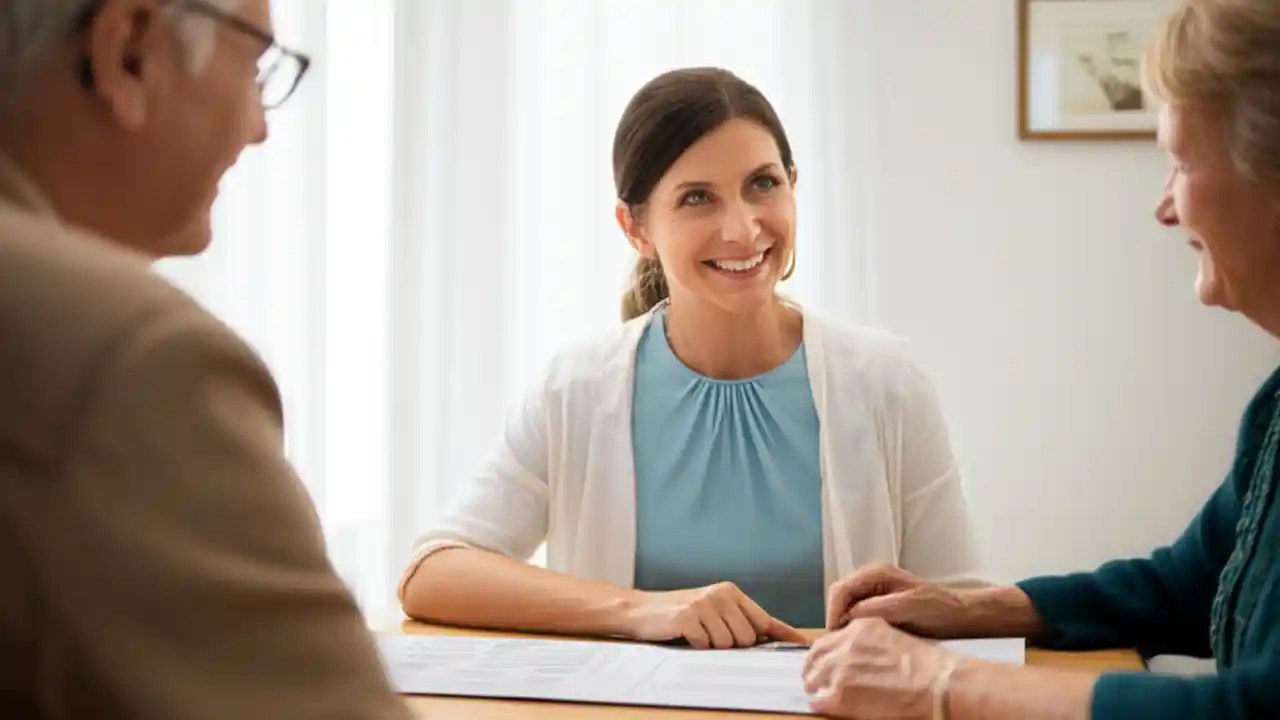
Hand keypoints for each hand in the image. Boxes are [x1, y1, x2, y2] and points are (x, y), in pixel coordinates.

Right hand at [623, 582, 807, 648]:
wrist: (641, 610)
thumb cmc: (680, 614)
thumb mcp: (712, 611)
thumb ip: (739, 620)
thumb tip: (769, 637)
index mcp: (731, 592)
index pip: (764, 618)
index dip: (784, 634)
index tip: (803, 644)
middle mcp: (721, 594)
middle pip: (746, 638)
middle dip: (732, 645)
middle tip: (710, 635)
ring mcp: (704, 604)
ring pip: (727, 644)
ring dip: (712, 646)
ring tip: (697, 633)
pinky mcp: (688, 616)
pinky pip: (705, 645)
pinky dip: (696, 645)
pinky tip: (685, 634)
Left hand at [803, 617, 955, 719]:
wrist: (937, 685)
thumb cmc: (928, 667)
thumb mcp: (893, 638)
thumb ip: (869, 643)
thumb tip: (857, 659)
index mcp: (860, 627)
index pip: (828, 639)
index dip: (825, 655)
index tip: (825, 664)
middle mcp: (846, 644)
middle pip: (815, 657)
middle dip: (815, 669)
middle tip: (817, 681)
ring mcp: (840, 668)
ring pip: (812, 678)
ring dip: (817, 688)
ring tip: (823, 696)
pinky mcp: (840, 694)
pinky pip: (818, 700)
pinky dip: (822, 705)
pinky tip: (830, 707)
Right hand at [825, 563, 968, 636]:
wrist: (959, 615)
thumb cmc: (937, 609)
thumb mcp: (907, 607)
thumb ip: (876, 608)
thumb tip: (848, 616)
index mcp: (875, 572)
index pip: (840, 590)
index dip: (833, 614)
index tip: (834, 638)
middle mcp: (869, 577)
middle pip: (838, 596)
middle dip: (835, 619)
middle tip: (838, 645)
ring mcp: (872, 590)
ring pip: (844, 606)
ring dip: (843, 624)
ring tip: (847, 645)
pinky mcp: (877, 603)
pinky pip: (855, 613)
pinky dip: (852, 627)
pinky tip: (858, 641)